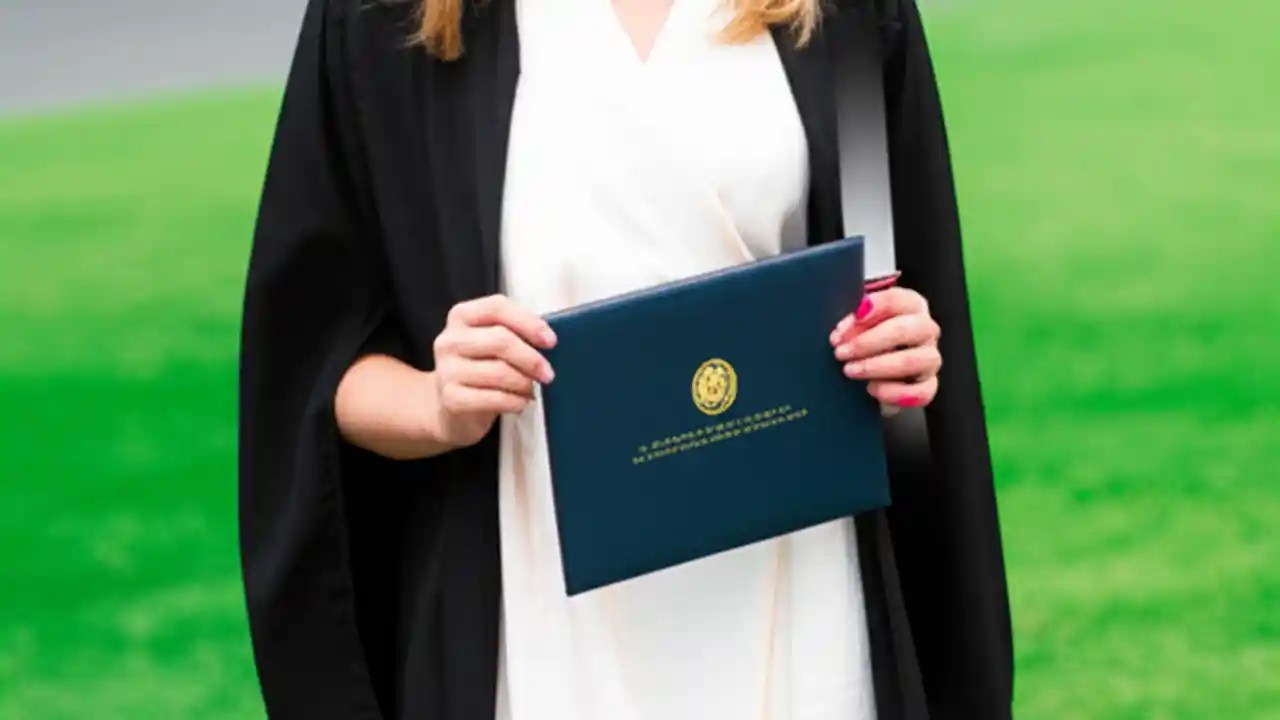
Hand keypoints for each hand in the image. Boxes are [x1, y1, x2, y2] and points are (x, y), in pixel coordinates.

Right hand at [429, 294, 556, 447]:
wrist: (452, 405)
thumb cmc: (481, 367)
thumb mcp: (493, 342)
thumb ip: (516, 333)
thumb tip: (548, 341)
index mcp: (462, 316)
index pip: (497, 307)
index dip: (529, 322)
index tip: (550, 341)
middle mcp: (449, 340)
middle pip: (501, 340)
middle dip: (531, 359)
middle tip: (547, 373)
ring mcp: (447, 370)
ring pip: (500, 372)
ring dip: (524, 383)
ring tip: (531, 389)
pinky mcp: (451, 398)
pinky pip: (495, 398)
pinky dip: (515, 402)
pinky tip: (520, 402)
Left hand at [829, 286, 941, 413]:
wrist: (870, 370)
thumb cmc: (861, 338)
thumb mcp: (855, 322)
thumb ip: (852, 318)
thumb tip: (843, 330)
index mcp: (910, 305)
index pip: (896, 300)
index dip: (873, 308)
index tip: (850, 320)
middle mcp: (925, 329)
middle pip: (905, 329)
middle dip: (867, 342)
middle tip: (840, 352)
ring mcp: (929, 358)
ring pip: (913, 360)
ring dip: (877, 366)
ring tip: (850, 370)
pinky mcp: (928, 386)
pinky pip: (920, 392)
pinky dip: (894, 392)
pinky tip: (872, 389)